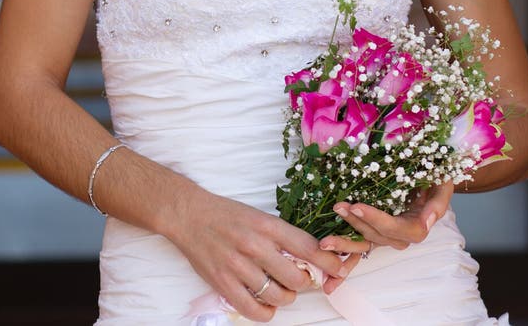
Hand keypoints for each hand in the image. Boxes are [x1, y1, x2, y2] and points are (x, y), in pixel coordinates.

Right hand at [171, 186, 351, 320]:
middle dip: (304, 283)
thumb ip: (282, 236)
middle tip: (299, 279)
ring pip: (278, 297)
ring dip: (285, 298)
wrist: (189, 215)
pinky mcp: (223, 284)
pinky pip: (254, 311)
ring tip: (281, 290)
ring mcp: (238, 266)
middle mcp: (255, 245)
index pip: (308, 247)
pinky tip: (265, 303)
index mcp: (267, 225)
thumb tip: (310, 258)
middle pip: (297, 278)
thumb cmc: (227, 215)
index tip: (338, 269)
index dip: (328, 262)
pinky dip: (266, 312)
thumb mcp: (259, 217)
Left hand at [317, 180, 454, 256]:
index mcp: (416, 226)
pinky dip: (345, 253)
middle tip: (336, 209)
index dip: (375, 219)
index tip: (356, 205)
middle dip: (354, 224)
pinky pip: (361, 244)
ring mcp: (386, 235)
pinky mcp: (376, 230)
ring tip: (326, 239)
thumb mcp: (443, 187)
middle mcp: (400, 235)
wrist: (431, 177)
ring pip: (365, 242)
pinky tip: (329, 260)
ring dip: (345, 241)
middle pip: (375, 235)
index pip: (395, 228)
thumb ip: (438, 205)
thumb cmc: (437, 179)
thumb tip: (428, 222)